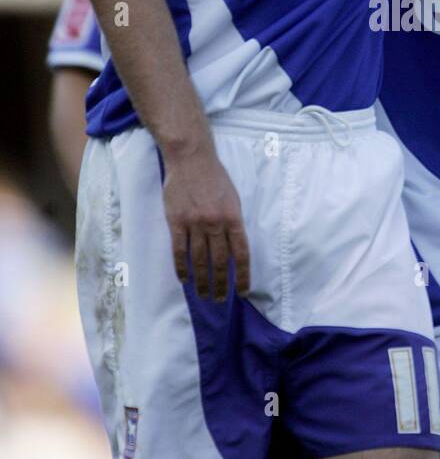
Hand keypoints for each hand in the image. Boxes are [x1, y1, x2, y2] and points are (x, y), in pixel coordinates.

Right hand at [162, 145, 250, 300]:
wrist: (191, 158)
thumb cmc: (214, 177)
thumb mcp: (233, 197)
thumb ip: (234, 222)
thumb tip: (234, 247)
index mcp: (234, 217)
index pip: (241, 254)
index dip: (243, 275)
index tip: (243, 292)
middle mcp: (216, 223)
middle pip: (220, 262)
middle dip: (221, 284)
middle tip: (220, 300)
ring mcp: (195, 223)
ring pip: (200, 260)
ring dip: (202, 282)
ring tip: (203, 296)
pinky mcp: (176, 221)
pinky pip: (179, 250)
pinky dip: (182, 267)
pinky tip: (185, 280)